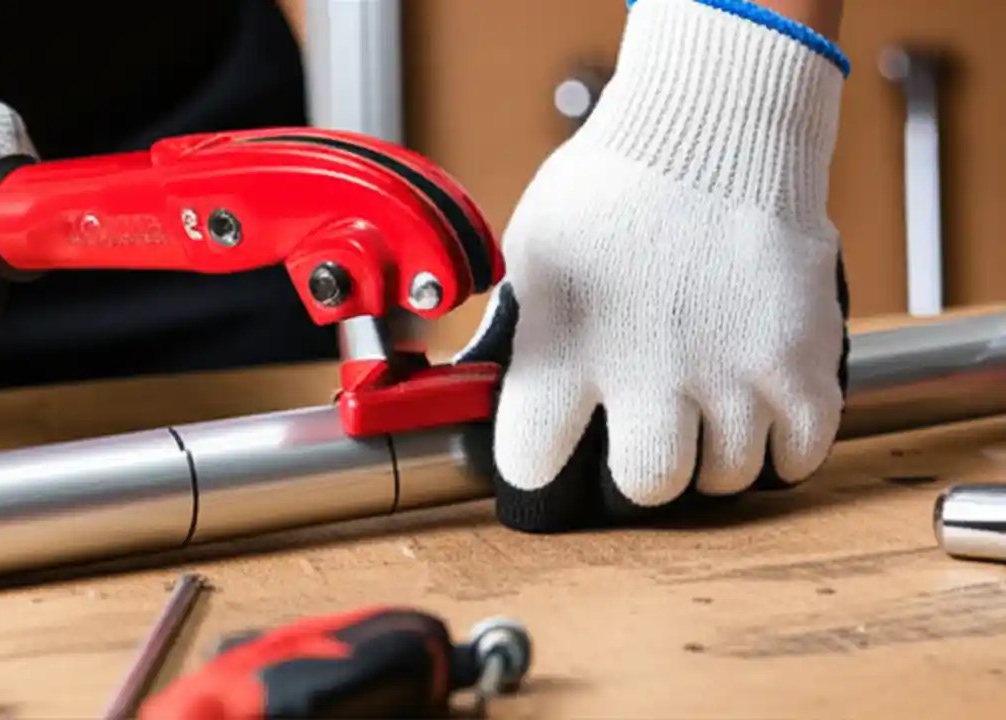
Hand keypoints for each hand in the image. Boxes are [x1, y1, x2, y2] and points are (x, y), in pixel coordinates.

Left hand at [458, 0, 850, 531]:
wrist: (715, 128)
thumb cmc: (614, 187)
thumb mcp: (533, 255)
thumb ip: (520, 333)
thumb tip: (477, 385)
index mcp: (568, 342)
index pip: (531, 460)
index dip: (533, 466)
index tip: (544, 456)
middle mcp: (650, 368)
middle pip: (648, 484)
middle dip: (642, 473)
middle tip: (645, 438)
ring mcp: (733, 369)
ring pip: (725, 476)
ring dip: (712, 454)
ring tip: (703, 410)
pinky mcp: (801, 362)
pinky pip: (798, 454)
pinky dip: (780, 447)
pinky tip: (758, 415)